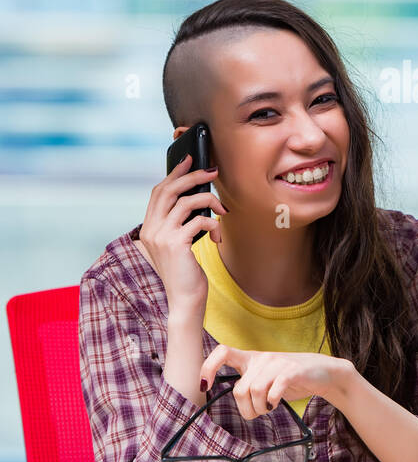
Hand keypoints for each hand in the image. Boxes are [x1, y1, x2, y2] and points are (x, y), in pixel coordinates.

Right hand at [138, 152, 228, 311]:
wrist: (185, 301)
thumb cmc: (186, 272)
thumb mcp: (179, 243)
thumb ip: (180, 223)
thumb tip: (198, 197)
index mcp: (149, 228)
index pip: (158, 192)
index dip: (174, 174)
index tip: (189, 160)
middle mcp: (151, 230)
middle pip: (169, 190)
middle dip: (192, 176)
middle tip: (212, 171)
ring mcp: (161, 236)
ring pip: (185, 202)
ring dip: (209, 201)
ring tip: (222, 209)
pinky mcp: (176, 244)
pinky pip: (199, 221)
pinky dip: (213, 224)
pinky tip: (217, 236)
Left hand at [200, 345, 353, 418]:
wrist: (324, 372)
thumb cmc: (290, 379)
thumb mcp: (265, 378)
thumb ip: (248, 384)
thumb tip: (232, 400)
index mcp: (251, 358)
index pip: (222, 352)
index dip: (208, 367)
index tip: (206, 386)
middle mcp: (262, 358)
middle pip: (240, 389)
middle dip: (247, 409)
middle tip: (259, 412)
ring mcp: (277, 363)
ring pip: (254, 392)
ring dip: (260, 408)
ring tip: (270, 407)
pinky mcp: (293, 371)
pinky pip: (273, 390)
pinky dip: (272, 402)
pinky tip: (276, 404)